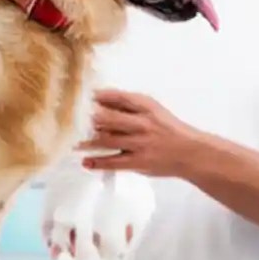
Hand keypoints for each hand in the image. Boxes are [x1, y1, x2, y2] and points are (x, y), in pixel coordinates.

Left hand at [78, 89, 211, 177]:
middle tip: (66, 119)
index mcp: (145, 106)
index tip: (78, 97)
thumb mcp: (152, 109)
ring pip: (107, 140)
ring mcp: (140, 143)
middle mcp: (142, 123)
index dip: (95, 97)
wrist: (191, 152)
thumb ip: (128, 104)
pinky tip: (86, 161)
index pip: (116, 97)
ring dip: (86, 141)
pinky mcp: (139, 162)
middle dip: (86, 118)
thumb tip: (98, 97)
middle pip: (108, 118)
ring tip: (70, 142)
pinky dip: (98, 162)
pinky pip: (114, 162)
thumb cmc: (168, 129)